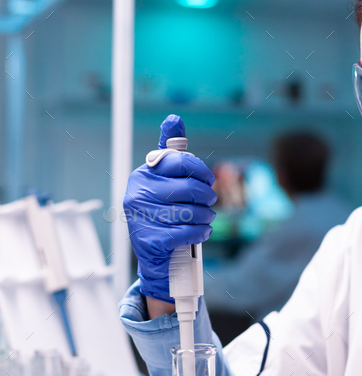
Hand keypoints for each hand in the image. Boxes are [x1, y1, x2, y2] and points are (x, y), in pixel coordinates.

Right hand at [124, 115, 216, 302]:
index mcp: (143, 174)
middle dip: (207, 196)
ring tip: (207, 218)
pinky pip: (187, 231)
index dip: (201, 170)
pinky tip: (202, 231)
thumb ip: (171, 152)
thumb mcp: (165, 181)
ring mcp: (141, 217)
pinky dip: (201, 232)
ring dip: (206, 216)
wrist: (155, 257)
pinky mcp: (150, 239)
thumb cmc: (163, 213)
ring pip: (191, 211)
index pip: (179, 161)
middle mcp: (138, 193)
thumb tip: (174, 118)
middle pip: (189, 188)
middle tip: (211, 202)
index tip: (208, 180)